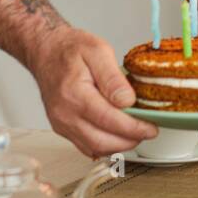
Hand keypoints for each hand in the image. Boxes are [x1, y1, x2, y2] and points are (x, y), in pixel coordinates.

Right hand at [30, 25, 156, 157]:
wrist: (46, 51)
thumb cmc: (69, 49)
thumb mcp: (97, 50)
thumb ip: (113, 77)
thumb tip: (127, 100)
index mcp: (74, 93)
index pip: (109, 120)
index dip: (134, 128)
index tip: (151, 127)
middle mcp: (65, 113)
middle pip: (102, 141)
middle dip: (130, 140)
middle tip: (148, 131)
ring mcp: (61, 123)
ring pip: (94, 148)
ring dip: (119, 146)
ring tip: (136, 133)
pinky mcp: (62, 128)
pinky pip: (85, 146)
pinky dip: (105, 146)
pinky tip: (118, 136)